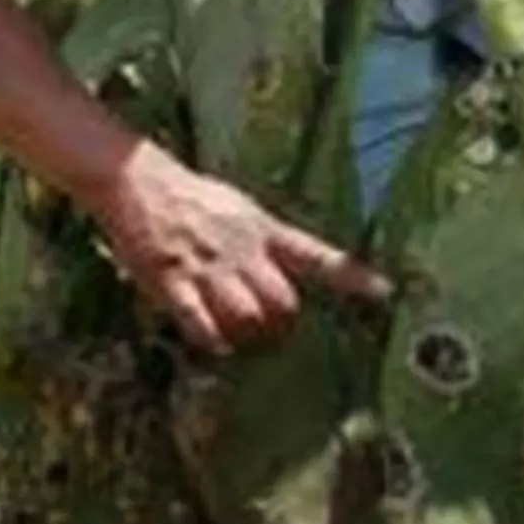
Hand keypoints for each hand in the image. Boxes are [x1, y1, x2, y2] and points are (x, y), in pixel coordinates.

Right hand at [83, 143, 391, 355]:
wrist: (138, 181)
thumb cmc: (191, 198)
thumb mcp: (241, 209)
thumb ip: (267, 241)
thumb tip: (292, 270)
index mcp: (262, 229)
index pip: (317, 255)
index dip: (352, 275)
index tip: (385, 293)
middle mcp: (242, 250)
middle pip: (283, 302)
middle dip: (281, 324)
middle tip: (270, 329)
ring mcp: (208, 266)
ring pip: (248, 316)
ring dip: (247, 334)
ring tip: (239, 336)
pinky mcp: (173, 280)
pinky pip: (200, 322)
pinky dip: (211, 340)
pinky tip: (213, 343)